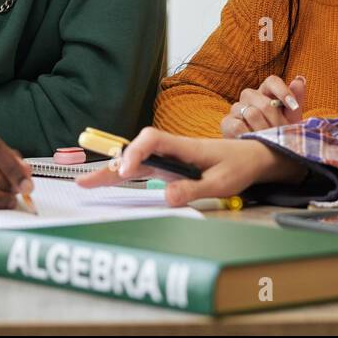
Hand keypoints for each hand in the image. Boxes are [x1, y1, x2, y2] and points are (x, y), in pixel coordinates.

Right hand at [76, 127, 305, 204]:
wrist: (253, 157)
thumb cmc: (239, 165)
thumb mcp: (221, 182)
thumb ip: (193, 188)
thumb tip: (165, 196)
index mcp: (185, 147)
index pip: (152, 140)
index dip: (135, 152)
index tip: (127, 170)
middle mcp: (173, 150)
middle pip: (136, 152)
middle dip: (110, 166)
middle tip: (85, 182)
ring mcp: (171, 158)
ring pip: (137, 161)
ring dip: (114, 171)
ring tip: (87, 184)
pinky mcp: (172, 167)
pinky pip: (146, 169)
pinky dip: (127, 174)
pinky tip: (113, 180)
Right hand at [221, 74, 305, 137]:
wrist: (264, 155)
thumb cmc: (280, 133)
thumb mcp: (292, 119)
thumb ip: (296, 99)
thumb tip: (299, 80)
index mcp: (266, 92)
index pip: (272, 81)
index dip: (283, 91)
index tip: (294, 107)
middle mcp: (249, 96)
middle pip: (264, 102)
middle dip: (276, 120)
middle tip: (282, 133)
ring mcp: (236, 108)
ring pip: (251, 113)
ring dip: (264, 130)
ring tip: (270, 140)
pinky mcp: (226, 122)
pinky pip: (238, 125)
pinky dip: (250, 135)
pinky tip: (255, 142)